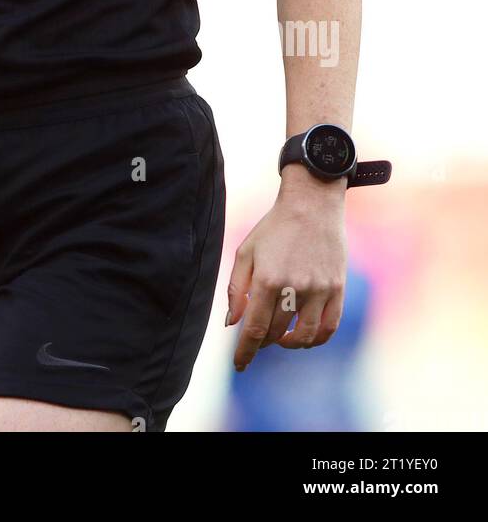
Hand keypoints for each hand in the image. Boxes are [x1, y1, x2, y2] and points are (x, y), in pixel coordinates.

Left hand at [224, 187, 346, 370]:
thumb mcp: (246, 251)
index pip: (255, 330)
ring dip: (290, 344)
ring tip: (281, 338)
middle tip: (258, 337)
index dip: (245, 352)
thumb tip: (232, 322)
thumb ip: (236, 288)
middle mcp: (294, 288)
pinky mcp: (337, 289)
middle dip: (263, 341)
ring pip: (304, 337)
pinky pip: (329, 328)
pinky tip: (304, 336)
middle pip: (276, 333)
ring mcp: (319, 290)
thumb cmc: (274, 228)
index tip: (240, 365)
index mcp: (267, 280)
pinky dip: (316, 339)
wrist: (311, 205)